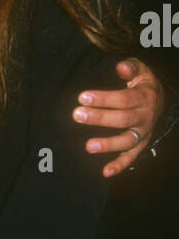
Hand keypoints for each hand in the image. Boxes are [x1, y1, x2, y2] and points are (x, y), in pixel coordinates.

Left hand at [73, 58, 162, 176]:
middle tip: (77, 115)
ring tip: (89, 146)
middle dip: (99, 118)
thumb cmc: (143, 84)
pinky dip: (119, 166)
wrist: (161, 100)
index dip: (103, 98)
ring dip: (108, 145)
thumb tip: (121, 67)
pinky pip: (131, 158)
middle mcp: (145, 117)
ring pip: (127, 141)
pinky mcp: (139, 145)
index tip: (83, 97)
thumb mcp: (141, 70)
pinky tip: (105, 172)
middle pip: (123, 119)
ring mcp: (143, 133)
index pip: (123, 99)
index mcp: (144, 98)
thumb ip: (131, 67)